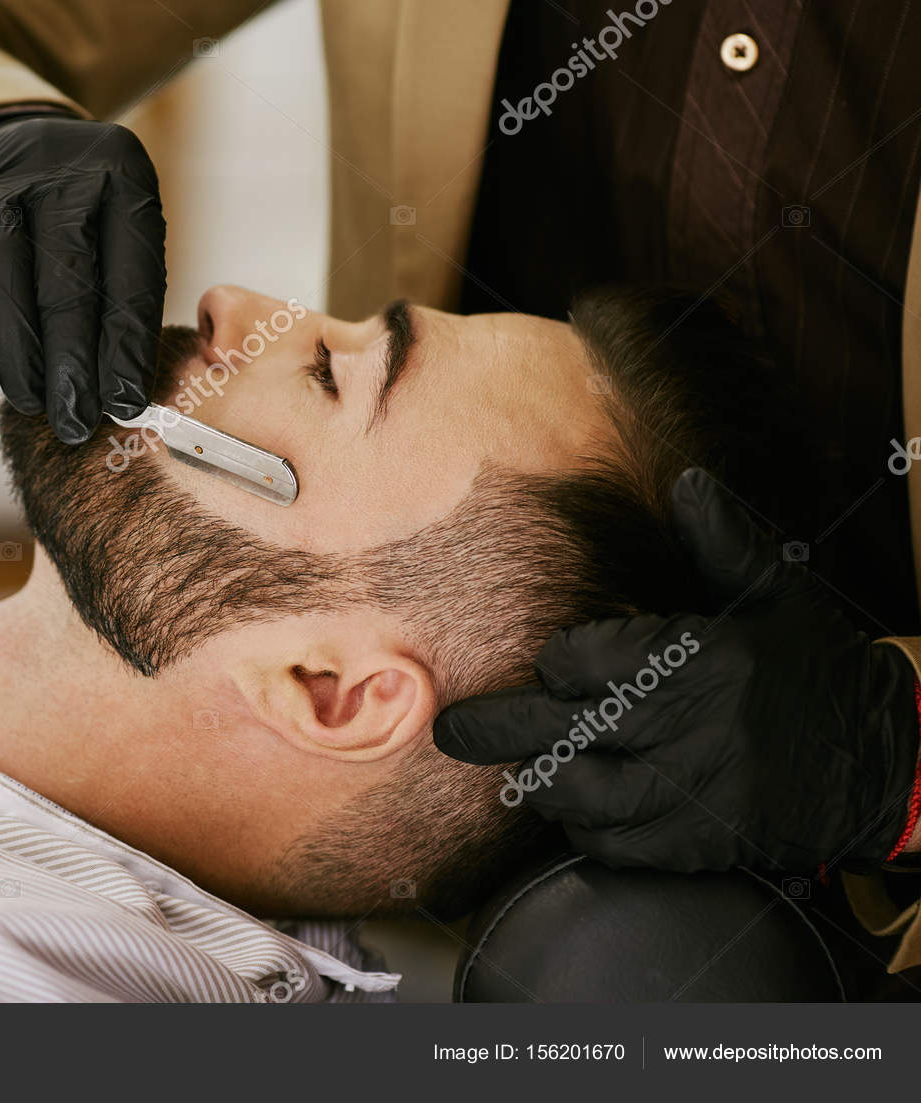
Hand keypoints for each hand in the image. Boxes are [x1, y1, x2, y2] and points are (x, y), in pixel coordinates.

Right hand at [0, 116, 166, 442]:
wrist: (6, 148)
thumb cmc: (80, 212)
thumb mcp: (119, 229)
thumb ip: (121, 295)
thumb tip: (121, 396)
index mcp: (120, 173)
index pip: (129, 273)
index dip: (125, 348)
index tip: (125, 403)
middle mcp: (57, 168)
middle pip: (65, 280)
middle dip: (71, 364)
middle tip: (75, 421)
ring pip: (1, 282)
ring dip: (17, 358)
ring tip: (31, 405)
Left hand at [433, 467, 920, 872]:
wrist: (888, 762)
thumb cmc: (818, 669)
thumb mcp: (776, 597)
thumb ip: (720, 543)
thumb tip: (688, 482)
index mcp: (705, 659)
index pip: (586, 663)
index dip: (558, 665)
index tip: (554, 667)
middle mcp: (696, 728)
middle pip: (568, 730)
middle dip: (500, 728)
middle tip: (451, 731)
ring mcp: (698, 793)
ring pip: (584, 795)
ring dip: (541, 782)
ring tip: (518, 769)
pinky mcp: (704, 846)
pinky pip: (618, 846)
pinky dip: (586, 830)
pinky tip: (577, 809)